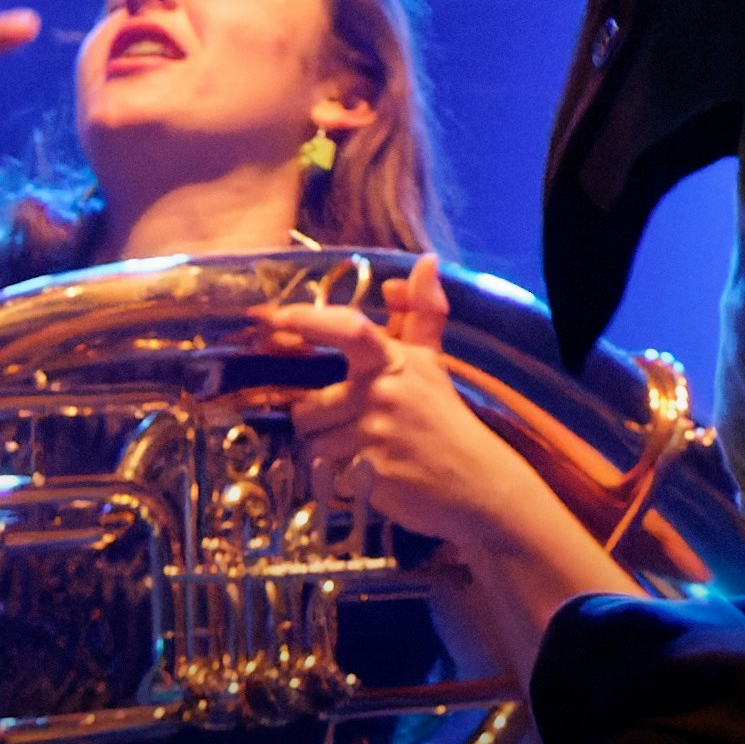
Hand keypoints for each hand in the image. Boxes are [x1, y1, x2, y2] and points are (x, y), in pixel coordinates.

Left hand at [272, 267, 540, 559]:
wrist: (475, 483)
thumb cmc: (444, 419)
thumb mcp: (431, 363)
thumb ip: (421, 312)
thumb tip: (426, 261)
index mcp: (393, 360)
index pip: (346, 328)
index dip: (307, 320)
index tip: (269, 317)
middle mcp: (381, 392)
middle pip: (307, 406)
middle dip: (314, 421)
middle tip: (343, 425)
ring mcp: (375, 434)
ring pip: (312, 444)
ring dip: (326, 452)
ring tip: (358, 451)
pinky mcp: (370, 474)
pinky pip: (326, 474)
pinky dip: (337, 480)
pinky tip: (364, 475)